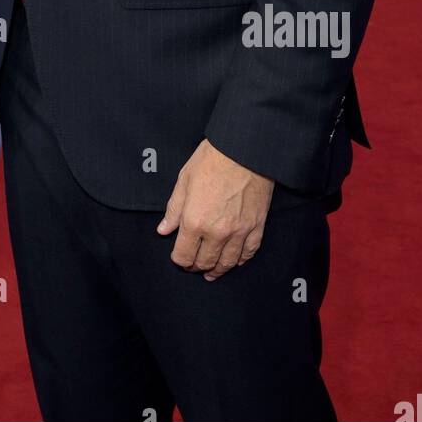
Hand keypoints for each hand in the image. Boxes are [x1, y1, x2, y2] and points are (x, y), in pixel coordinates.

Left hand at [157, 139, 273, 280]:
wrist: (244, 150)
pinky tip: (234, 261)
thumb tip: (164, 230)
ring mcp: (239, 231)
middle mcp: (217, 232)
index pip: (184, 255)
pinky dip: (240, 260)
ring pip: (227, 262)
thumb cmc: (212, 160)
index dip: (179, 260)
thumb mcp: (184, 180)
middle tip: (193, 265)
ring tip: (211, 271)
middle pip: (205, 262)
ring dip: (217, 269)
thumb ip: (174, 210)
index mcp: (195, 221)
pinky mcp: (257, 226)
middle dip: (196, 266)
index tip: (178, 257)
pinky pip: (248, 252)